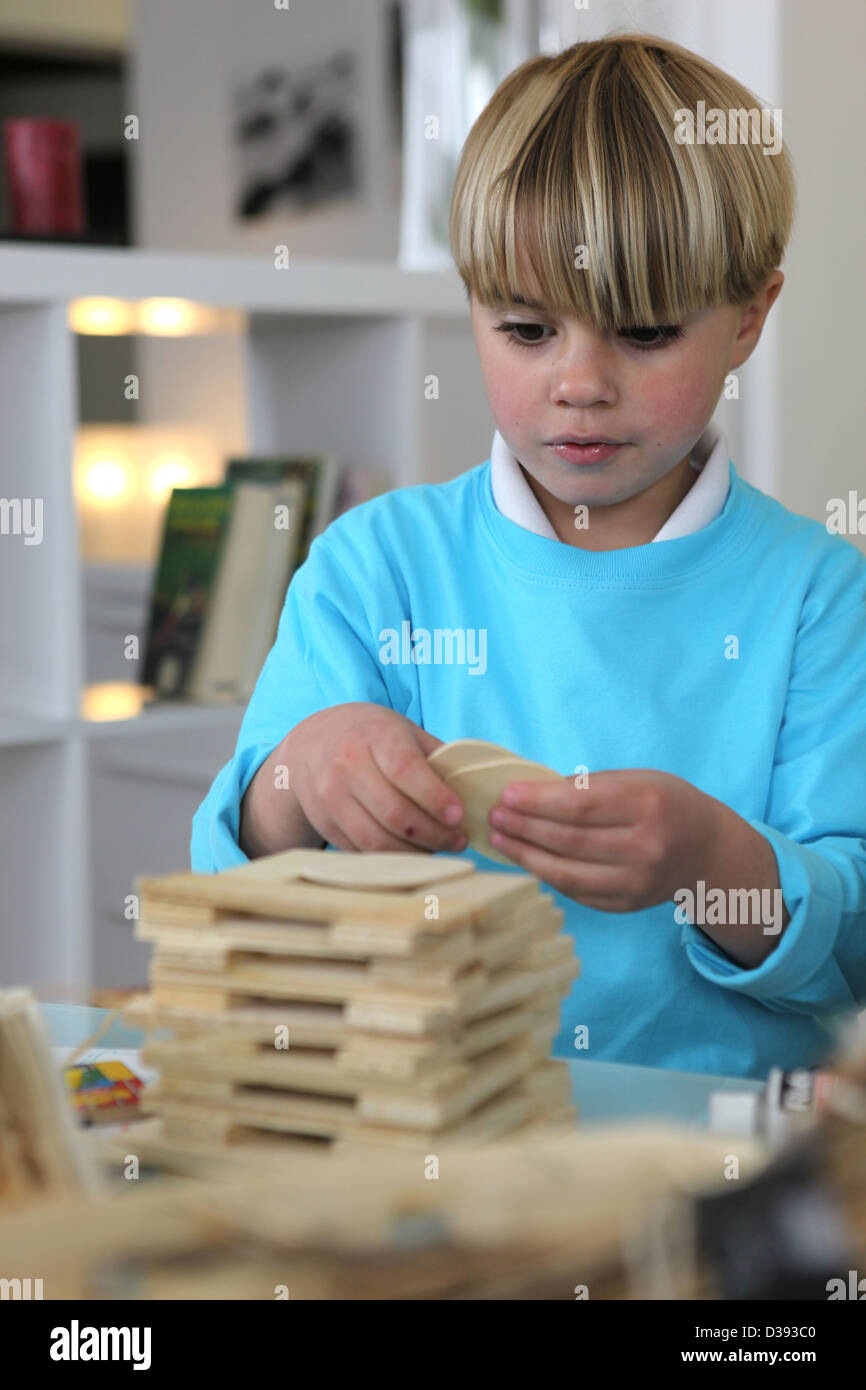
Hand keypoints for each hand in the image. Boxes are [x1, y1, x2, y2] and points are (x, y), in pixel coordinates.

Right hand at [284, 703, 467, 853]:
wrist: (310, 743)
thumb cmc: (369, 735)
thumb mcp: (402, 730)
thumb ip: (434, 757)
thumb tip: (473, 789)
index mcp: (373, 737)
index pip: (406, 772)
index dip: (435, 798)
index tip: (459, 816)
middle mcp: (346, 766)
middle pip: (394, 813)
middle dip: (433, 834)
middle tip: (458, 839)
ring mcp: (330, 798)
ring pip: (377, 840)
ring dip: (415, 852)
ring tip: (440, 848)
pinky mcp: (324, 823)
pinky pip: (361, 850)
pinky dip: (392, 857)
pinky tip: (413, 852)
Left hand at [487, 768, 723, 911]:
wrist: (707, 850)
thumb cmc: (665, 803)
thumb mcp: (637, 779)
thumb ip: (589, 786)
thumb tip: (530, 793)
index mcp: (649, 806)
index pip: (580, 806)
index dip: (537, 802)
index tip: (506, 795)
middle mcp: (646, 848)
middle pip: (568, 841)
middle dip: (523, 828)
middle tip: (493, 816)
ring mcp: (637, 883)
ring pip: (566, 873)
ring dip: (525, 856)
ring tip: (499, 839)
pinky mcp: (626, 906)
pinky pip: (575, 892)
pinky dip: (546, 875)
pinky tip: (526, 859)